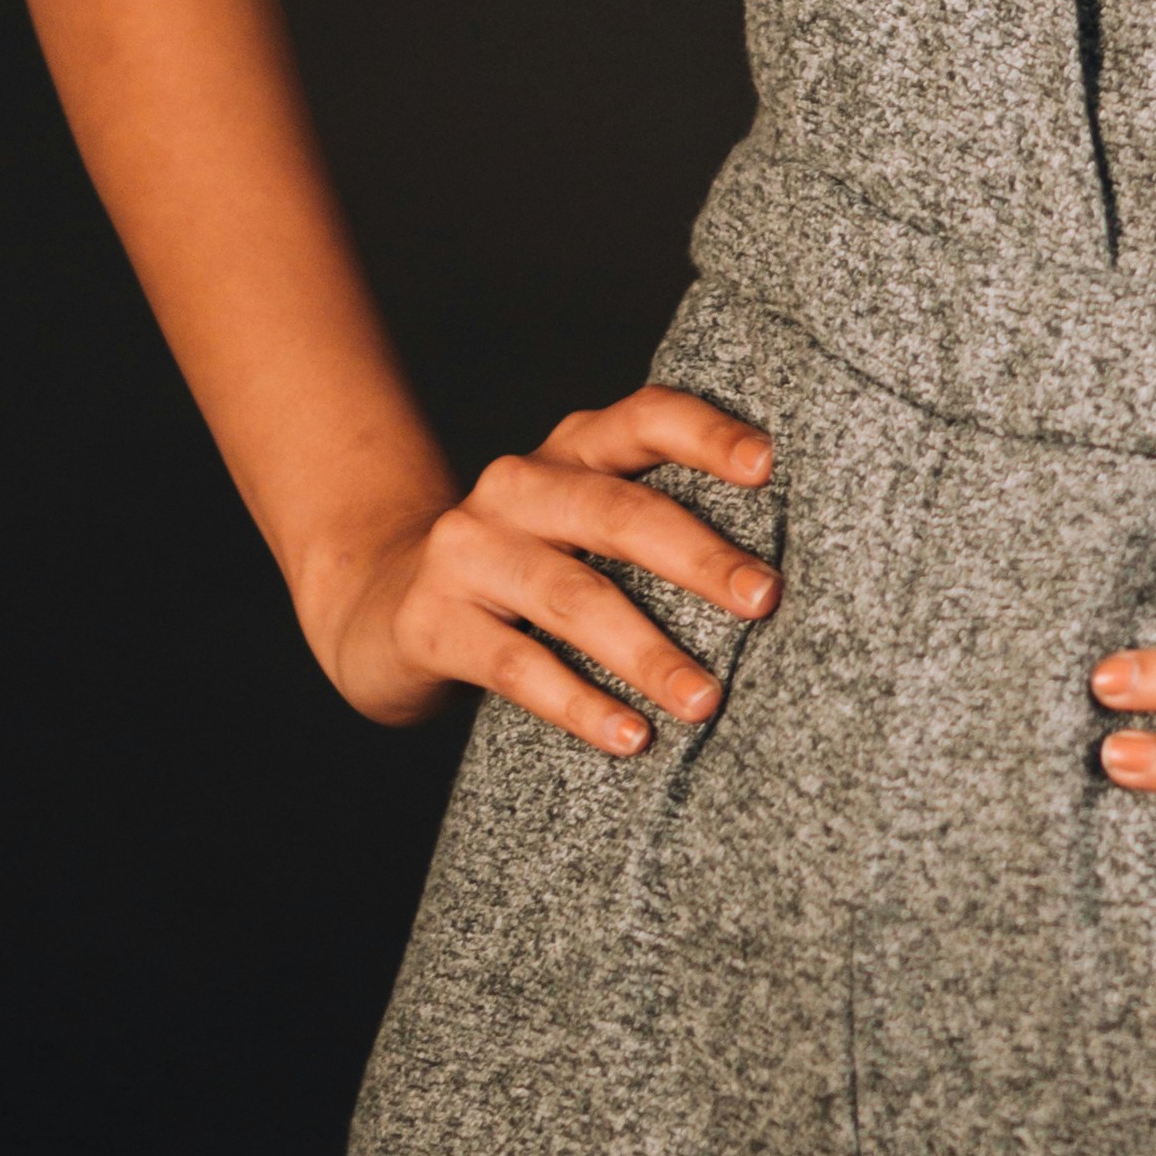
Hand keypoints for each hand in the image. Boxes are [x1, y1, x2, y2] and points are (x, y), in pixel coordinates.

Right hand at [310, 391, 777, 754]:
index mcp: (571, 451)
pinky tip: (630, 737)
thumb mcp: (580, 527)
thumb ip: (653, 527)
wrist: (378, 607)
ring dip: (648, 651)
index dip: (705, 435)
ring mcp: (467, 552)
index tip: (769, 465)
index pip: (644, 418)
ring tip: (706, 701)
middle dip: (698, 557)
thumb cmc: (523, 571)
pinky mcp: (432, 622)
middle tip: (765, 601)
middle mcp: (517, 486)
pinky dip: (579, 703)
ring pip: (573, 596)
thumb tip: (777, 580)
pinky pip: (517, 664)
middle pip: (617, 512)